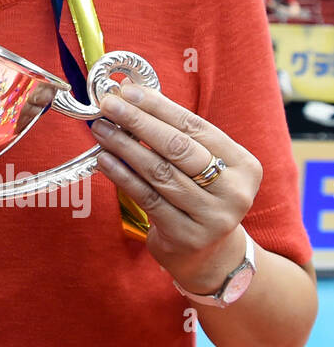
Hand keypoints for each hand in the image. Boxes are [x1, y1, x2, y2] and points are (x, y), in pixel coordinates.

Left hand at [89, 82, 261, 292]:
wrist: (208, 255)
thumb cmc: (200, 196)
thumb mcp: (203, 166)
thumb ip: (176, 134)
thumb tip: (131, 96)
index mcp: (244, 165)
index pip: (196, 127)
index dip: (159, 107)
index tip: (128, 91)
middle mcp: (234, 192)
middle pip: (178, 148)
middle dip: (138, 122)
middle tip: (108, 105)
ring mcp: (213, 217)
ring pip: (159, 172)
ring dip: (124, 147)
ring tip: (101, 129)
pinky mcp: (186, 236)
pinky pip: (147, 198)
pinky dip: (122, 176)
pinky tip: (104, 160)